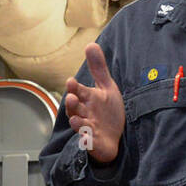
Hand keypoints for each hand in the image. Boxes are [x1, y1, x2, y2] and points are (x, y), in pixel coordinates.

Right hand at [63, 43, 125, 163]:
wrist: (114, 136)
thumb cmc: (107, 111)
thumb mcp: (106, 87)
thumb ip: (98, 68)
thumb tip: (90, 43)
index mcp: (87, 99)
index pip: (78, 91)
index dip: (74, 87)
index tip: (71, 81)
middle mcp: (84, 112)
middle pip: (75, 108)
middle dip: (72, 104)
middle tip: (71, 98)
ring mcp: (88, 128)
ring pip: (79, 125)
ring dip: (77, 123)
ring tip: (76, 120)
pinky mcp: (93, 142)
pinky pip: (88, 142)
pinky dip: (86, 141)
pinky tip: (86, 138)